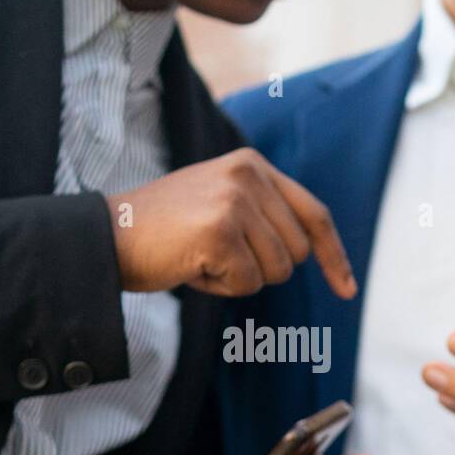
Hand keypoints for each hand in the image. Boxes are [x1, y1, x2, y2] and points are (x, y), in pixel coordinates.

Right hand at [107, 148, 356, 299]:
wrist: (108, 235)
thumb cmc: (163, 231)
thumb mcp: (219, 204)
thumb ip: (262, 214)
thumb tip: (312, 253)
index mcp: (253, 165)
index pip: (314, 214)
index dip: (333, 256)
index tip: (346, 289)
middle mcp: (249, 174)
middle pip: (296, 253)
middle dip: (262, 269)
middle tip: (215, 255)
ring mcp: (235, 201)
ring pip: (275, 272)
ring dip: (238, 279)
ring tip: (200, 257)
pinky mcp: (221, 231)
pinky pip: (247, 284)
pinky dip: (220, 287)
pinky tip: (191, 267)